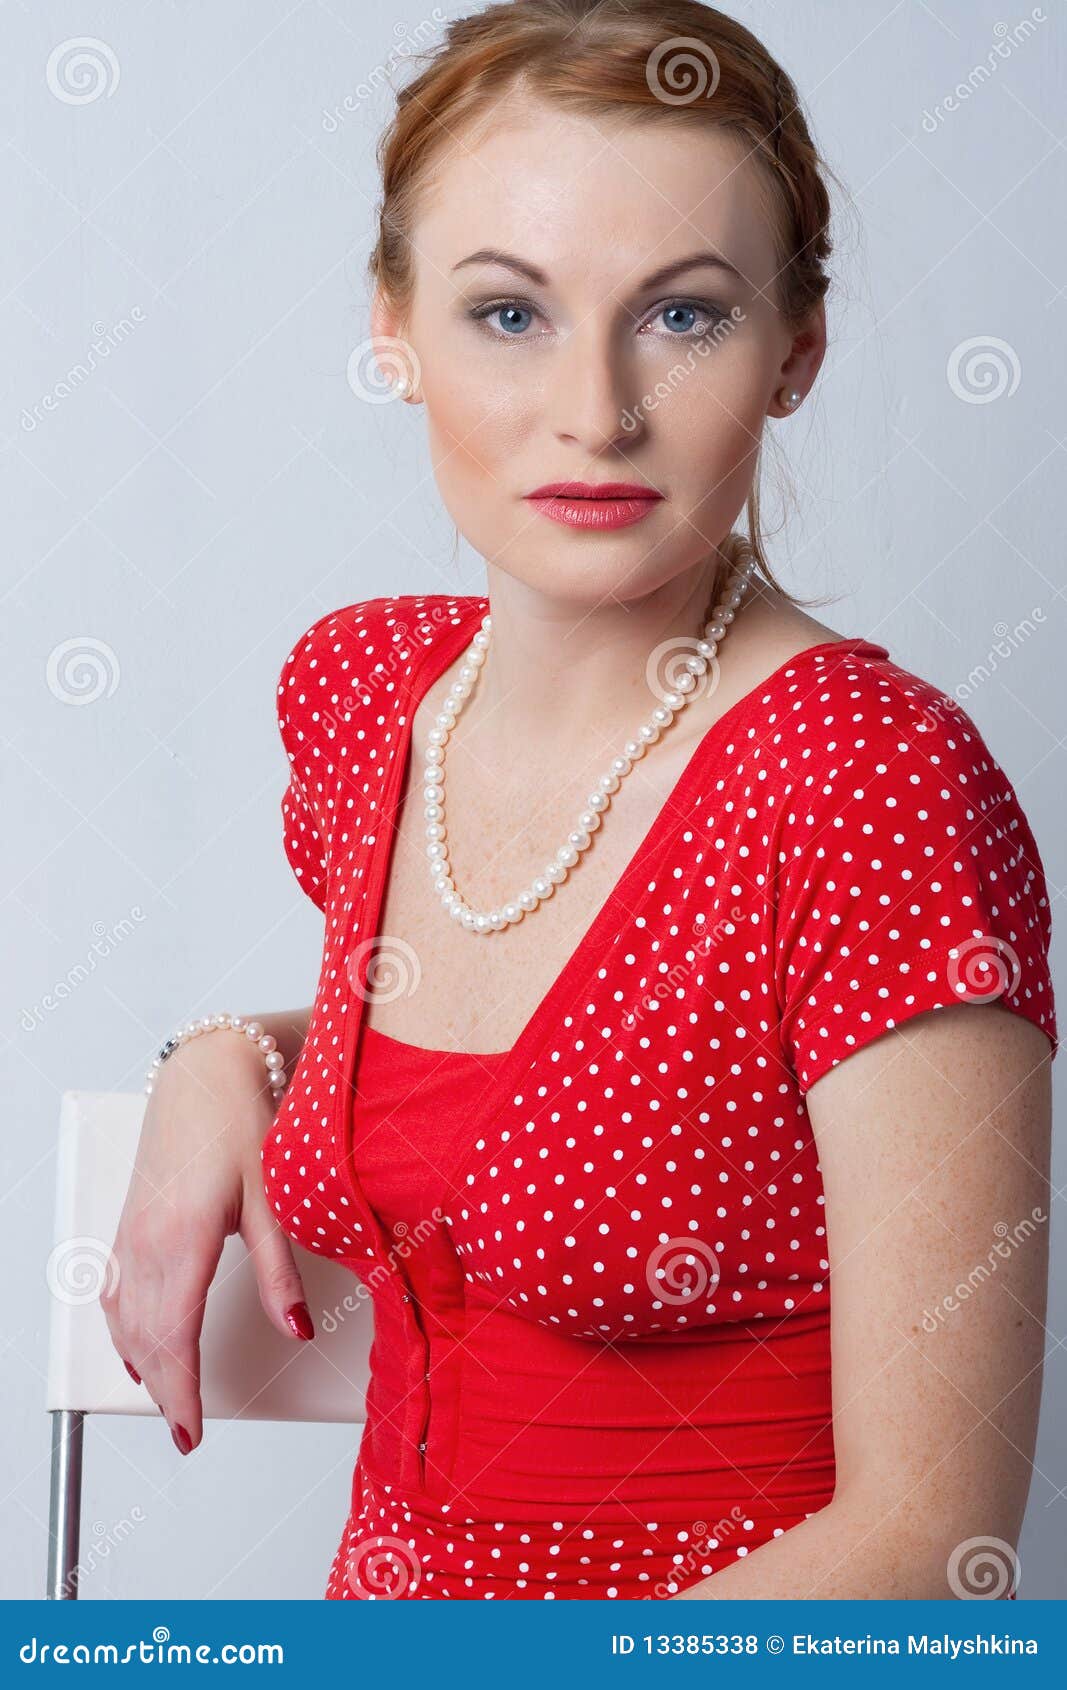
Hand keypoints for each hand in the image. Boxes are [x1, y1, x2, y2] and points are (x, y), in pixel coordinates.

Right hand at [101, 1030, 313, 1453]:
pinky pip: (117, 1295)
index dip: (181, 1393)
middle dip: (165, 1392)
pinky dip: (126, 1331)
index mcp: (183, 1239)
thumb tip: (296, 1330)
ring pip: (127, 1321)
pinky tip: (135, 1349)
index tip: (190, 1433)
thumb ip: (281, 1271)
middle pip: (146, 1340)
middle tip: (187, 1432)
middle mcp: (146, 1243)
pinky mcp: (128, 1225)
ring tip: (169, 1401)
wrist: (204, 1074)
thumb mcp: (274, 1199)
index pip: (175, 1339)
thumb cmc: (240, 1124)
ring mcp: (131, 1235)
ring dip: (144, 1366)